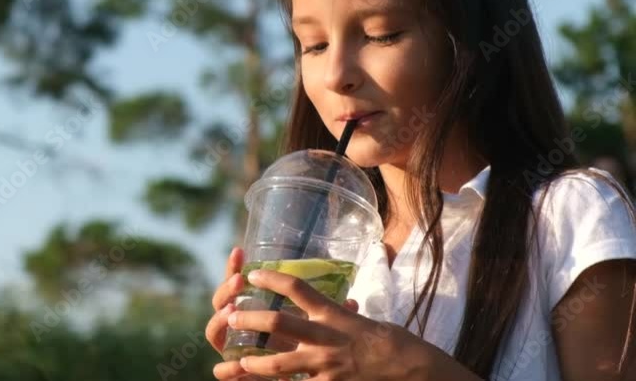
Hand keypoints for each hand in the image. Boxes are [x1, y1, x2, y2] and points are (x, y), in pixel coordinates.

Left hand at [211, 268, 397, 380]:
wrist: (412, 370)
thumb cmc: (393, 344)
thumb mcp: (363, 321)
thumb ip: (340, 315)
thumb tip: (337, 305)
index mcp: (333, 315)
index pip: (298, 289)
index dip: (272, 279)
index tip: (254, 274)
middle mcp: (326, 337)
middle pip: (279, 323)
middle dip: (251, 320)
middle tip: (231, 317)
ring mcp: (326, 366)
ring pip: (280, 363)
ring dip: (255, 363)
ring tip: (239, 361)